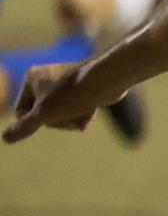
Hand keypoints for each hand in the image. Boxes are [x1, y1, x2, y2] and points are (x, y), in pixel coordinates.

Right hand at [3, 60, 126, 142]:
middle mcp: (47, 76)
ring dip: (72, 119)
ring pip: (62, 113)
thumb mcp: (45, 115)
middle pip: (44, 114)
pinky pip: (77, 109)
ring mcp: (66, 82)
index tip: (49, 117)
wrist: (108, 81)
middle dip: (59, 121)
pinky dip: (83, 114)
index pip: (21, 112)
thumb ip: (25, 127)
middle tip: (69, 115)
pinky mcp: (84, 88)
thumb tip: (6, 138)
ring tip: (82, 112)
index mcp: (31, 78)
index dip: (35, 122)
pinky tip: (91, 111)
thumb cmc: (73, 96)